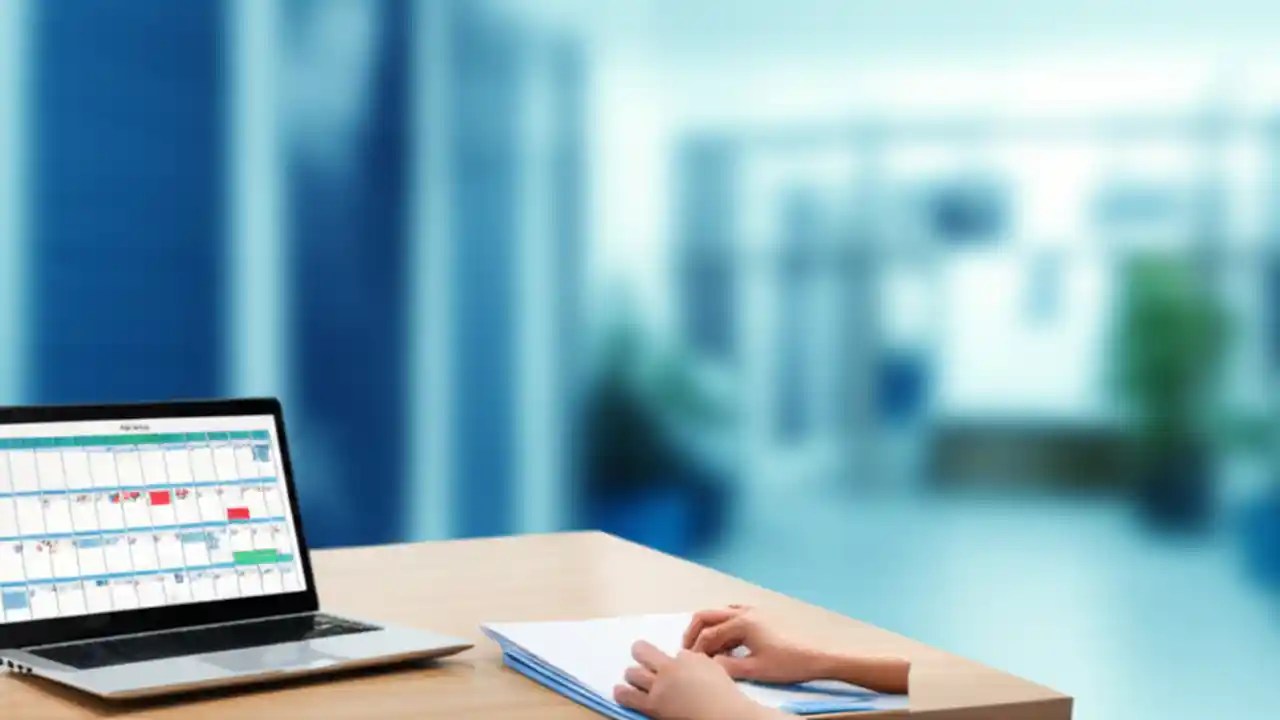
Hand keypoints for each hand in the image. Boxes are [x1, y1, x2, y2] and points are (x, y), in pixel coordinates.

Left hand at [613, 640, 779, 719]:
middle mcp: (670, 668)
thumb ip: (700, 663)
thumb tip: (691, 661)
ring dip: (632, 674)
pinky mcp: (653, 705)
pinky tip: (618, 690)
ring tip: (630, 675)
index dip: (674, 660)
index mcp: (688, 657)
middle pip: (644, 653)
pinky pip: (629, 697)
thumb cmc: (725, 696)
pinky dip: (622, 692)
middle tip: (639, 654)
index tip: (676, 666)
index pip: (674, 653)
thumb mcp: (716, 670)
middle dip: (641, 653)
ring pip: (633, 673)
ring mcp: (660, 686)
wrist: (724, 716)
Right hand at [682, 606, 823, 684]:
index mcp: (742, 622)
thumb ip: (726, 667)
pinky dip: (722, 626)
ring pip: (719, 613)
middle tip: (687, 650)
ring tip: (706, 649)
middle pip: (707, 615)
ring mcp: (754, 611)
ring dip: (708, 628)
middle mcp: (745, 611)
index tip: (690, 663)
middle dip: (694, 632)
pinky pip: (732, 615)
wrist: (817, 656)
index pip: (709, 634)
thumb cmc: (787, 662)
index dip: (696, 649)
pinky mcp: (762, 615)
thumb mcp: (755, 670)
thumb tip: (707, 664)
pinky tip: (726, 643)